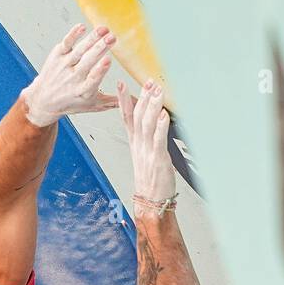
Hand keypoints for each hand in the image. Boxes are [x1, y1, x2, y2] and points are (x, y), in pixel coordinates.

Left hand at [21, 24, 118, 126]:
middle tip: (113, 38)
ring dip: (92, 38)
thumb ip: (115, 101)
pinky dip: (74, 34)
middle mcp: (73, 78)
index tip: (108, 61)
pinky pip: (66, 43)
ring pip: (80, 50)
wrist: (44, 99)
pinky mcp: (57, 55)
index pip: (92, 80)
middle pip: (88, 61)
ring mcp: (64, 66)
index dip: (100, 70)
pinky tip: (83, 27)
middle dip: (100, 48)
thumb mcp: (93, 105)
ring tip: (105, 30)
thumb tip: (137, 102)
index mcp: (83, 92)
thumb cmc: (72, 102)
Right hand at [118, 79, 175, 201]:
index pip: (126, 117)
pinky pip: (158, 140)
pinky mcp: (158, 159)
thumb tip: (154, 123)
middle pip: (137, 116)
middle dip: (142, 97)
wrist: (151, 202)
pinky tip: (162, 115)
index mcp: (135, 144)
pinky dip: (160, 126)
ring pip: (147, 124)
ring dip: (152, 106)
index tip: (120, 84)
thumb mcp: (146, 156)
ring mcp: (147, 152)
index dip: (123, 100)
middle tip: (147, 82)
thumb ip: (148, 139)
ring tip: (156, 91)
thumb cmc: (152, 181)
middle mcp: (139, 145)